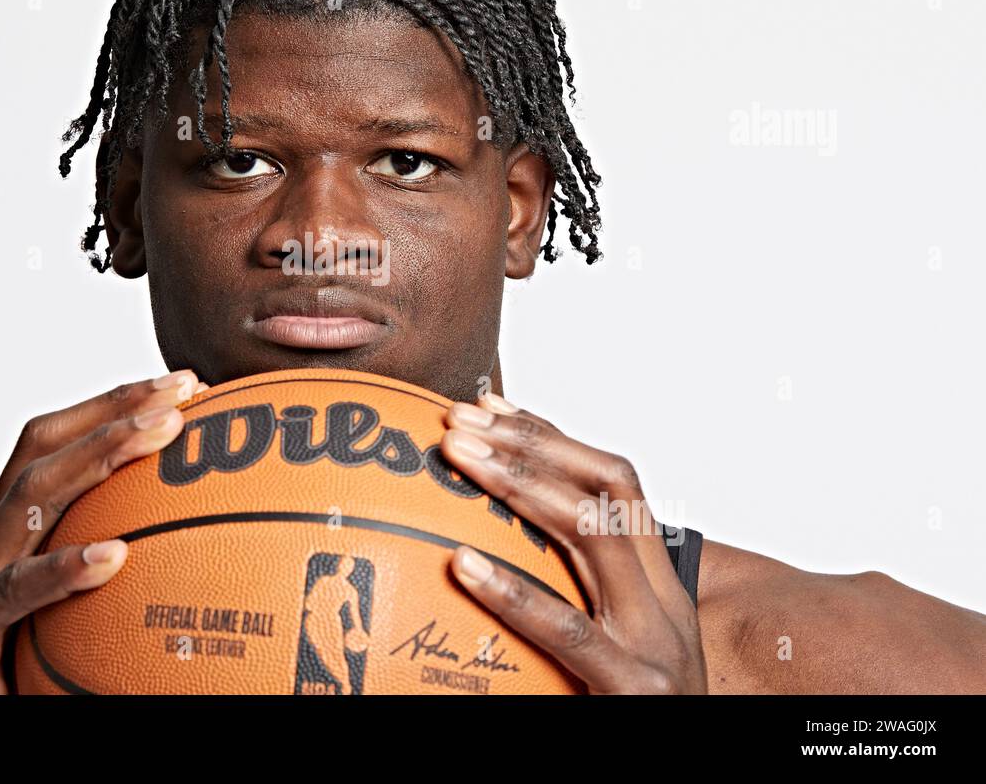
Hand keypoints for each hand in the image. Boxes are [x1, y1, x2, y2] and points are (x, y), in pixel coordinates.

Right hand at [0, 370, 203, 692]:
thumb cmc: (29, 687)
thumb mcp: (89, 624)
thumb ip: (136, 588)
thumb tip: (236, 573)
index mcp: (13, 538)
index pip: (59, 449)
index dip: (114, 407)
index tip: (185, 387)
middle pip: (42, 451)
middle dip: (113, 408)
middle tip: (183, 389)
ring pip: (29, 498)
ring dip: (100, 454)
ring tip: (163, 433)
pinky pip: (12, 593)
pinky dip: (61, 570)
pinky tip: (112, 557)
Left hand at [439, 391, 707, 693]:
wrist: (699, 760)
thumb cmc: (637, 707)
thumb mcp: (616, 640)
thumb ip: (576, 590)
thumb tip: (483, 549)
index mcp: (657, 582)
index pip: (614, 482)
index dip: (553, 435)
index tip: (490, 406)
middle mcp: (663, 600)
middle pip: (605, 489)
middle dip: (532, 443)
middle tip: (460, 420)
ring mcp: (654, 643)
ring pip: (592, 535)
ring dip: (519, 485)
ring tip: (457, 458)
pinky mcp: (633, 690)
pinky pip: (566, 633)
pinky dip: (513, 591)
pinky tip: (461, 564)